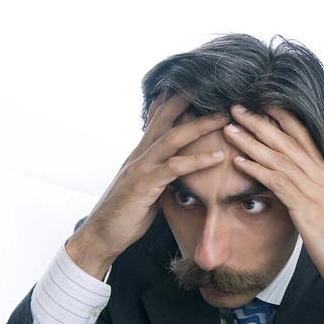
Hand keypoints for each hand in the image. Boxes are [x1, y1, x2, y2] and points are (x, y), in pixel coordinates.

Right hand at [66, 95, 227, 278]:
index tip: (196, 87)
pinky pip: (175, 168)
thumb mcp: (145, 190)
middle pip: (166, 119)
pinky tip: (217, 157)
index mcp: (140, 155)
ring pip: (173, 138)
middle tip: (215, 87)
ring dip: (200, 126)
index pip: (158, 120)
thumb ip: (159, 176)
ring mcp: (141, 168)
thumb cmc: (124, 216)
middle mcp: (139, 155)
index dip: (175, 102)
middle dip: (189, 101)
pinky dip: (197, 160)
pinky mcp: (144, 185)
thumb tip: (176, 172)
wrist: (100, 236)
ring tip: (223, 118)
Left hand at [223, 105, 323, 298]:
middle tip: (236, 107)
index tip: (261, 104)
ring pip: (278, 158)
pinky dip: (257, 169)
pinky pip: (277, 182)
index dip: (282, 118)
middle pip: (286, 141)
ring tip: (231, 129)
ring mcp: (314, 190)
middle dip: (260, 123)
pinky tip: (239, 161)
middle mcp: (320, 176)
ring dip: (252, 142)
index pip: (303, 136)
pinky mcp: (305, 208)